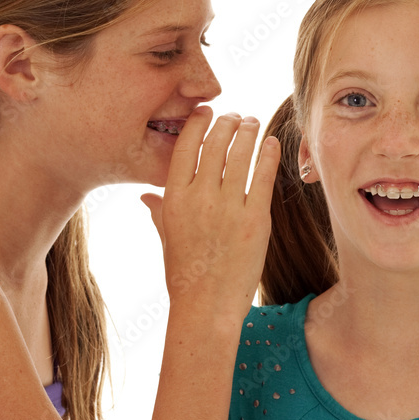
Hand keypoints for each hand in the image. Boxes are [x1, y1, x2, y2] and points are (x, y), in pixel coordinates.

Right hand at [141, 107, 280, 326]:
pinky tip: (272, 143)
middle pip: (215, 144)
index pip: (186, 147)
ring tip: (254, 124)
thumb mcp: (166, 239)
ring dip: (249, 132)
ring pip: (241, 155)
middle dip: (228, 123)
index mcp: (174, 199)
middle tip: (237, 116)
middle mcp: (199, 198)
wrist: (206, 307)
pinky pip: (263, 177)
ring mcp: (228, 208)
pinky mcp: (255, 220)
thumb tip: (146, 196)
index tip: (208, 112)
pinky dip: (268, 155)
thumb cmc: (184, 275)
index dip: (198, 124)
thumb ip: (159, 211)